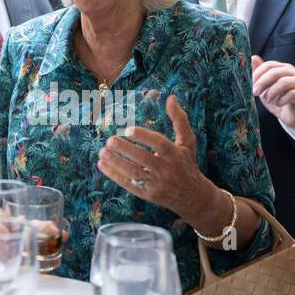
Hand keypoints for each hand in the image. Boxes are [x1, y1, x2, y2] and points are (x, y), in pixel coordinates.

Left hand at [96, 94, 216, 220]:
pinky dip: (114, 175)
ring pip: (134, 173)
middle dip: (126, 150)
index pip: (159, 144)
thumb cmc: (187, 164)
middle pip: (144, 159)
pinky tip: (101, 164)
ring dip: (116, 163)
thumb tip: (171, 97)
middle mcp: (166, 169)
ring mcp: (156, 183)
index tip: (128, 130)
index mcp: (175, 154)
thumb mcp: (187, 142)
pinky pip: (128, 184)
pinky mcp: (147, 194)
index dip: (144, 137)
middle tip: (110, 140)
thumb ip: (179, 120)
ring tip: (102, 152)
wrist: (192, 197)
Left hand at [251, 55, 294, 133]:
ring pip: (284, 82)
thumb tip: (252, 58)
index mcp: (284, 68)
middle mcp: (294, 73)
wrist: (293, 116)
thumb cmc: (278, 100)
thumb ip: (259, 75)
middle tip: (255, 92)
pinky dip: (282, 100)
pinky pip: (292, 94)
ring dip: (272, 92)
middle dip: (262, 83)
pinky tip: (278, 104)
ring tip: (268, 100)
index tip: (250, 84)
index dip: (257, 74)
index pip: (269, 65)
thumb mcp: (265, 89)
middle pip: (275, 72)